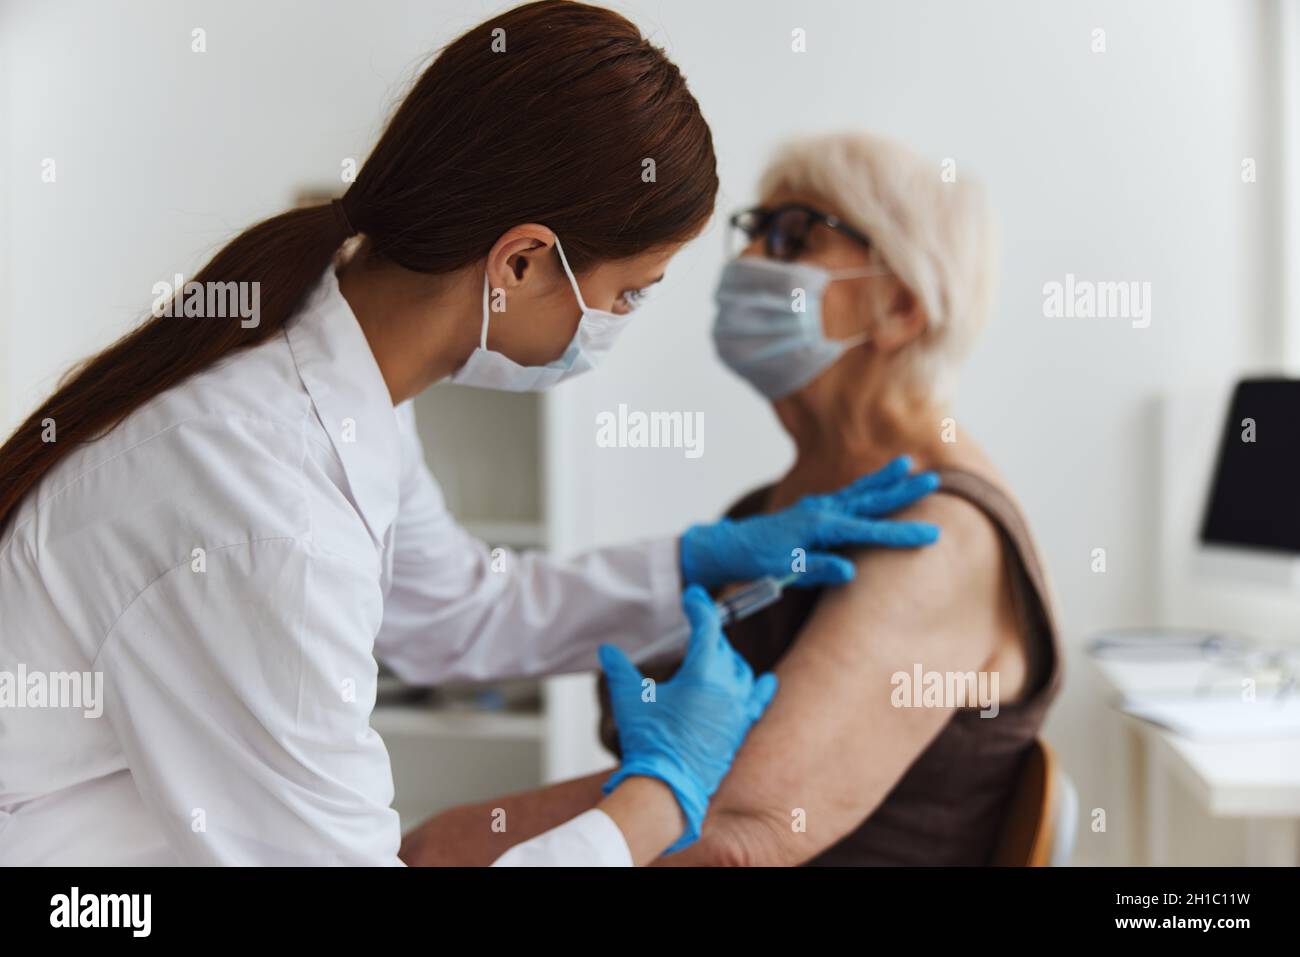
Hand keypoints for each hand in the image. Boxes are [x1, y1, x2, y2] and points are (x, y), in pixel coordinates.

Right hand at [598, 586, 777, 852]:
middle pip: (723, 647)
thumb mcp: (629, 699)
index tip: (692, 596)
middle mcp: (727, 687)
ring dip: (726, 658)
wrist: (667, 786)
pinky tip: (768, 681)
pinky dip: (761, 687)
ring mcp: (737, 708)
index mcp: (703, 673)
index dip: (699, 607)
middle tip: (692, 630)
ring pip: (740, 670)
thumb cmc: (649, 741)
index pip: (707, 627)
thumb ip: (620, 669)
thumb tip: (607, 650)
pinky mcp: (741, 727)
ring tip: (709, 657)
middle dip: (707, 635)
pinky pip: (757, 699)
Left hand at [679, 454, 939, 588]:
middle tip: (934, 479)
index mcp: (821, 527)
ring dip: (883, 479)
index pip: (870, 531)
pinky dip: (864, 487)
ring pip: (858, 491)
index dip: (902, 533)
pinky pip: (846, 496)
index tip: (932, 534)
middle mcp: (822, 511)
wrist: (732, 547)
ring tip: (906, 463)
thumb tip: (851, 571)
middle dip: (902, 491)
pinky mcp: (813, 510)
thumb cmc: (758, 562)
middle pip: (870, 500)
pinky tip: (875, 482)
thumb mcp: (786, 571)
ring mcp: (818, 508)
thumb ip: (819, 568)